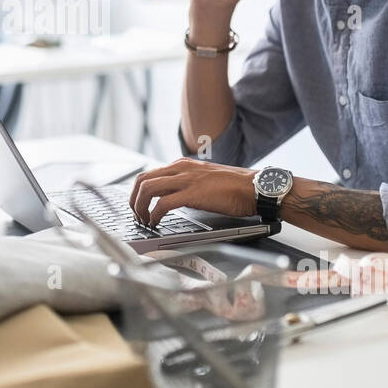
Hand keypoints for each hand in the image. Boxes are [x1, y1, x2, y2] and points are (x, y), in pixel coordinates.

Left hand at [128, 158, 258, 227]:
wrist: (254, 187)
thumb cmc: (234, 186)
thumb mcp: (203, 179)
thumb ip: (186, 184)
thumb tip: (172, 198)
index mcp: (182, 165)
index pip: (149, 174)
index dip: (138, 192)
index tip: (138, 206)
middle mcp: (181, 168)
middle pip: (142, 179)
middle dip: (133, 199)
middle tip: (136, 215)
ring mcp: (186, 180)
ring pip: (147, 188)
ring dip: (140, 207)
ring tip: (144, 221)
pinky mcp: (193, 193)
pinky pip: (163, 204)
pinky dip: (154, 215)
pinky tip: (156, 223)